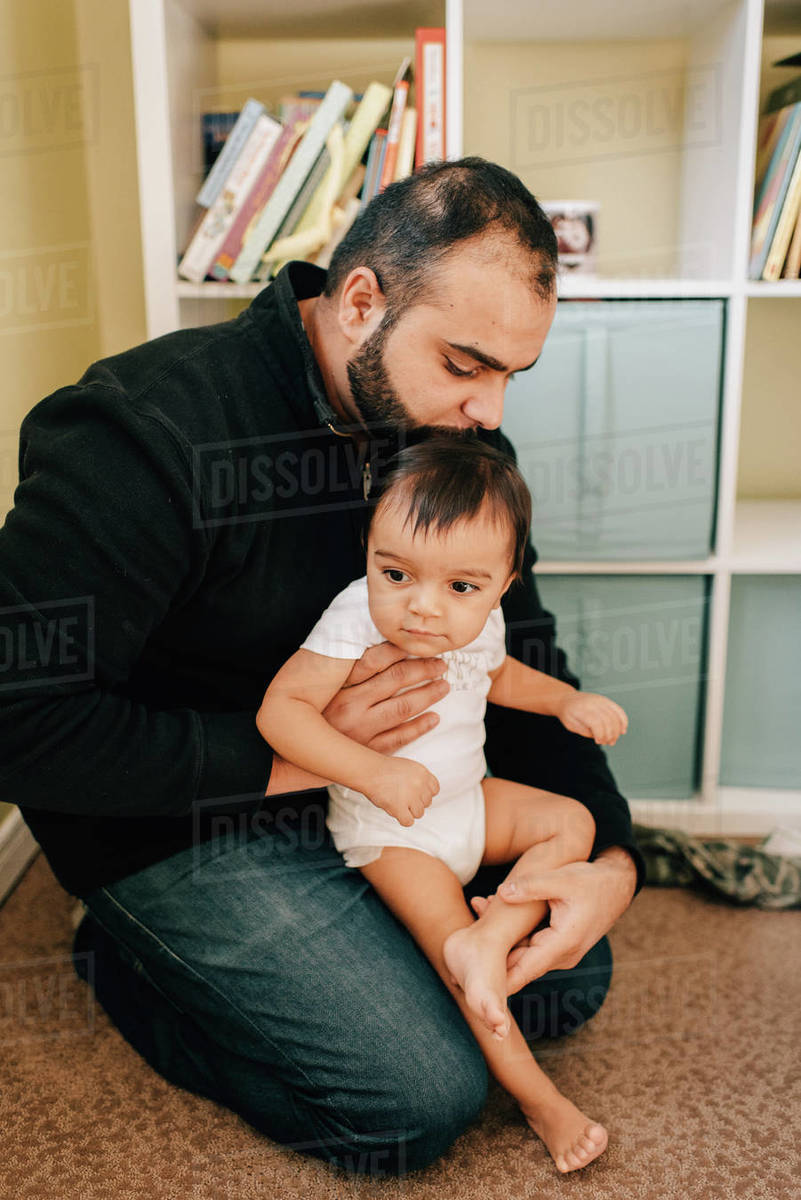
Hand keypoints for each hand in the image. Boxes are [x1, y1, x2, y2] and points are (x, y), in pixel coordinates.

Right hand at [322, 641, 448, 752]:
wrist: (297, 759)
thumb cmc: (313, 718)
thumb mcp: (323, 691)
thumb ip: (346, 672)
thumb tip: (376, 648)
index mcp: (340, 687)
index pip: (376, 660)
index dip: (400, 650)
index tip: (417, 644)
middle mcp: (352, 706)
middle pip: (395, 680)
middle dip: (422, 669)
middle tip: (440, 664)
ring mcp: (361, 730)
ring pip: (402, 708)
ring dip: (427, 695)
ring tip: (443, 686)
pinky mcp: (368, 752)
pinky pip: (400, 738)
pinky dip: (419, 727)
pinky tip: (434, 718)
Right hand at [365, 756, 438, 826]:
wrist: (370, 771)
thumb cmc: (385, 769)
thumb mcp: (408, 767)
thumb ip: (419, 778)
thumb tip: (425, 793)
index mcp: (423, 773)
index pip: (435, 790)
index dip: (425, 793)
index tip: (416, 793)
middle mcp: (420, 785)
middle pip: (427, 803)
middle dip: (416, 802)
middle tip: (402, 797)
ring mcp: (410, 797)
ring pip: (419, 814)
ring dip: (409, 811)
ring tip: (397, 802)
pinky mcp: (399, 808)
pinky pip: (408, 822)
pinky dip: (403, 819)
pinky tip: (397, 812)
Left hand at [469, 848, 637, 992]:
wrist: (617, 886)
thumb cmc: (592, 882)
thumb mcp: (562, 879)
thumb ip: (532, 886)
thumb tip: (502, 892)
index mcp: (563, 944)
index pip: (523, 970)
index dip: (497, 980)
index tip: (471, 984)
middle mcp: (562, 955)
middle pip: (518, 964)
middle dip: (491, 958)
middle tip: (460, 949)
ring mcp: (560, 952)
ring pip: (522, 953)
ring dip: (500, 942)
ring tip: (473, 920)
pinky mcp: (557, 945)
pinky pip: (530, 945)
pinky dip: (512, 935)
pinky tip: (492, 911)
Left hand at [556, 691, 627, 745]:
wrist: (566, 699)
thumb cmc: (568, 714)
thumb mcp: (572, 726)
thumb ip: (587, 732)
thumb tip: (602, 738)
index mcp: (581, 710)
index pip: (596, 723)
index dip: (600, 735)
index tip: (598, 742)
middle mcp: (592, 703)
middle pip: (608, 720)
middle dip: (610, 735)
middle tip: (607, 743)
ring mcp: (601, 700)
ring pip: (615, 716)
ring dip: (617, 731)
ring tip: (613, 739)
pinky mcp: (606, 700)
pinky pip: (618, 710)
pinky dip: (623, 721)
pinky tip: (622, 730)